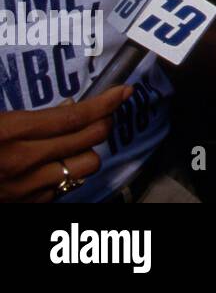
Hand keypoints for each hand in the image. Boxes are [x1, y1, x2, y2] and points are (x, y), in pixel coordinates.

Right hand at [0, 86, 129, 201]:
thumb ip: (31, 116)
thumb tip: (69, 108)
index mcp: (11, 133)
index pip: (72, 118)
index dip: (104, 103)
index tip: (123, 92)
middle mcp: (23, 162)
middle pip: (88, 140)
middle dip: (103, 123)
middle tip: (103, 115)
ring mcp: (27, 187)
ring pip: (86, 167)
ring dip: (87, 152)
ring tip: (75, 144)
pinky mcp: (28, 204)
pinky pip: (67, 187)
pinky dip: (68, 174)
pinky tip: (57, 165)